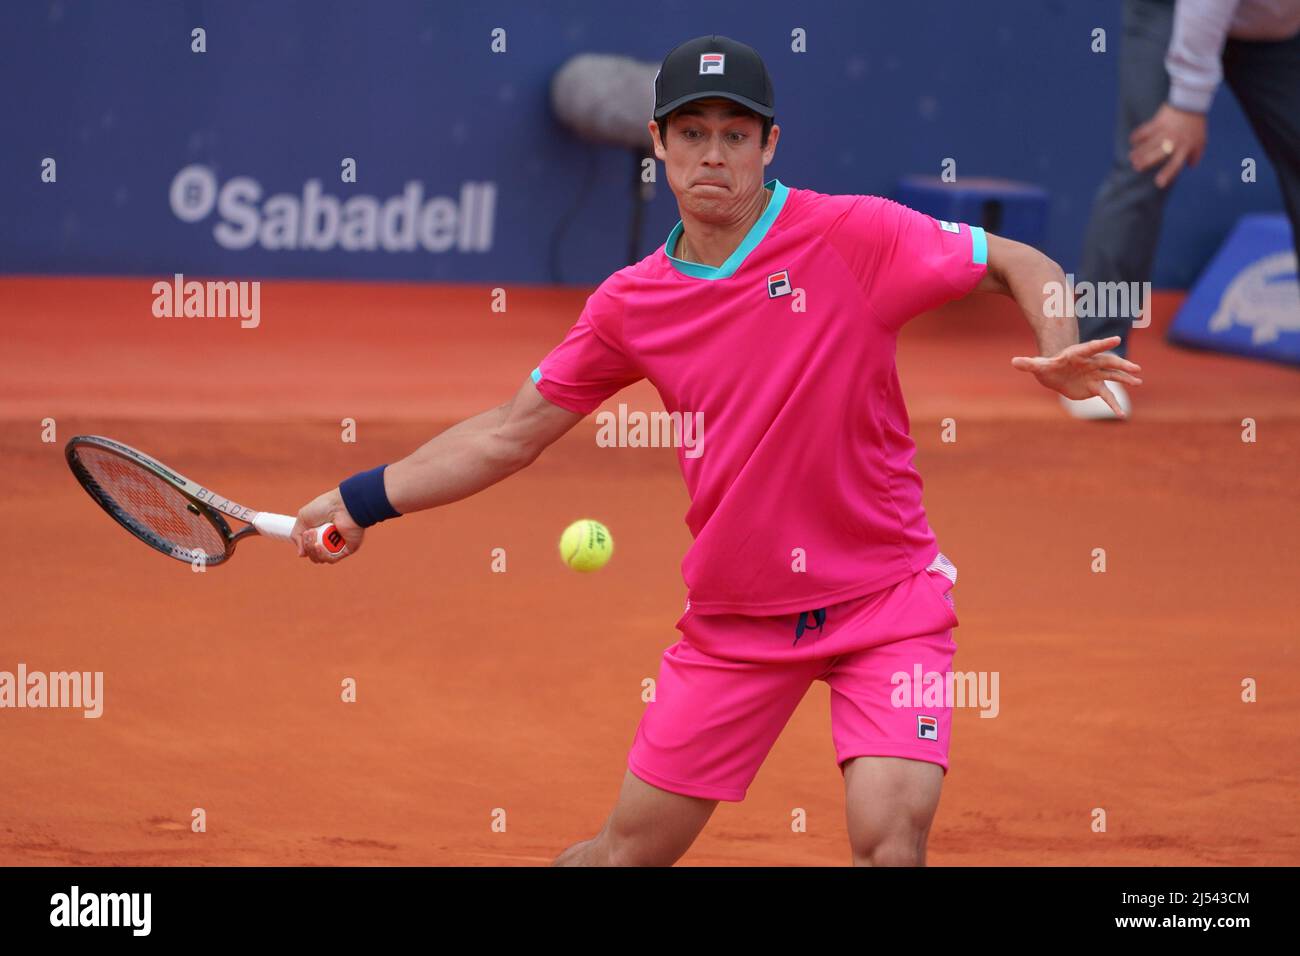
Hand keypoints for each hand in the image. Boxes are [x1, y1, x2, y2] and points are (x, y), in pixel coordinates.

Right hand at [291, 488, 364, 563]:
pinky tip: (318, 545)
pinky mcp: (347, 549)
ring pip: (320, 558)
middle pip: (312, 554)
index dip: (304, 544)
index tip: (303, 534)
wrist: (341, 504)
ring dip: (312, 549)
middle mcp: (329, 541)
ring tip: (314, 533)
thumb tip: (301, 554)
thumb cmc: (324, 506)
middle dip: (307, 545)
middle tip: (309, 531)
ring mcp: (338, 546)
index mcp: (320, 534)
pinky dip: (322, 554)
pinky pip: (332, 559)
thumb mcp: (303, 518)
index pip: (308, 548)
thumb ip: (297, 536)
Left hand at [1011, 336, 1143, 417]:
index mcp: (1078, 354)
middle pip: (1108, 362)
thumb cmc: (1046, 367)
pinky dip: (1114, 405)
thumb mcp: (1037, 366)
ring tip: (1138, 381)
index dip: (1102, 344)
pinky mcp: (1096, 387)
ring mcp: (1095, 374)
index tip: (1116, 339)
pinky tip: (1121, 415)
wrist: (1054, 375)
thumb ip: (1028, 364)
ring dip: (1125, 378)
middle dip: (1121, 364)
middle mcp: (1091, 363)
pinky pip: (1107, 396)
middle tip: (1135, 367)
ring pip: (1113, 375)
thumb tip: (1013, 361)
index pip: (1091, 348)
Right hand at [1130, 103, 1206, 188]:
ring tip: (1132, 158)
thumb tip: (1190, 166)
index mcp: (1184, 148)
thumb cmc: (1195, 125)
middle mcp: (1173, 141)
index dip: (1167, 174)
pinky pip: (1144, 131)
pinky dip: (1137, 136)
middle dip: (1145, 162)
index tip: (1159, 183)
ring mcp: (1164, 132)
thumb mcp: (1201, 141)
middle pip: (1156, 155)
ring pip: (1147, 145)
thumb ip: (1196, 155)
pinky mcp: (1157, 122)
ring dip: (1138, 152)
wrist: (1191, 103)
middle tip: (1137, 167)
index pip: (1175, 164)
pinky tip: (1132, 141)